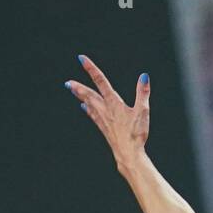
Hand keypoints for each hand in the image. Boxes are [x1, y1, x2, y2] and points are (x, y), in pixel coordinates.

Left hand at [65, 55, 149, 170]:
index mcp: (114, 103)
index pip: (101, 82)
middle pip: (89, 95)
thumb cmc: (136, 133)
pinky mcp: (105, 129)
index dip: (91, 69)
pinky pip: (93, 116)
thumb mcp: (143, 111)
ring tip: (72, 90)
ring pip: (89, 104)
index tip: (81, 59)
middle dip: (79, 87)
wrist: (128, 153)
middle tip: (68, 82)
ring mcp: (103, 120)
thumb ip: (143, 93)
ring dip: (80, 96)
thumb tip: (144, 77)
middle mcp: (105, 110)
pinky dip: (88, 110)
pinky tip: (85, 108)